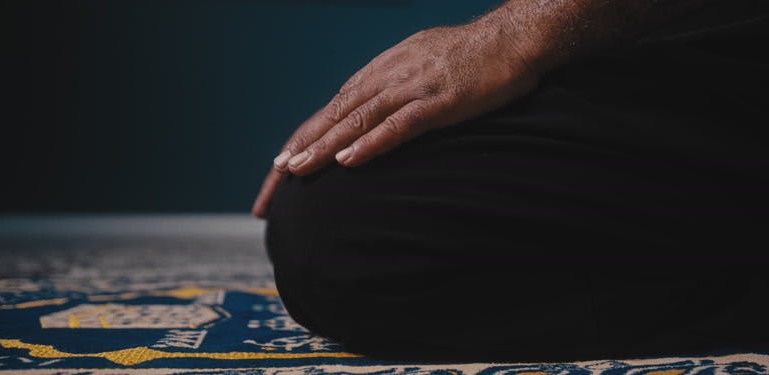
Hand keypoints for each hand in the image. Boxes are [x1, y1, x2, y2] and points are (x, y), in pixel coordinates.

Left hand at [253, 17, 541, 217]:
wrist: (512, 38)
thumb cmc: (467, 56)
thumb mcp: (418, 67)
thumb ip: (391, 88)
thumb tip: (370, 111)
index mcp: (378, 73)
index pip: (331, 110)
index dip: (304, 138)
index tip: (280, 167)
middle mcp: (386, 78)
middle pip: (333, 117)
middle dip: (301, 149)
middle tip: (274, 179)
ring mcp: (410, 88)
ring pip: (357, 120)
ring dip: (325, 146)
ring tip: (296, 171)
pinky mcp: (437, 101)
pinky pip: (399, 124)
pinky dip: (371, 142)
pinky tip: (349, 160)